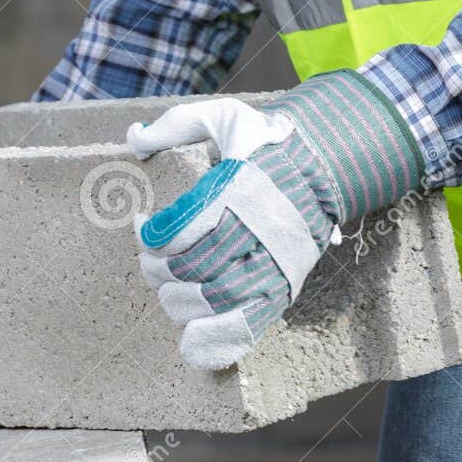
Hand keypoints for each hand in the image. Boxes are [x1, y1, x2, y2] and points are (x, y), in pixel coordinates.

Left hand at [127, 72, 423, 369]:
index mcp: (240, 187)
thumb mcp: (225, 116)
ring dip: (179, 303)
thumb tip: (133, 137)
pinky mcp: (285, 286)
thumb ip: (176, 124)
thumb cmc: (268, 142)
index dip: (150, 236)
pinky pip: (250, 324)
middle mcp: (259, 228)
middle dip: (159, 271)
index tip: (141, 224)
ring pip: (216, 300)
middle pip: (193, 268)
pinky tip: (191, 345)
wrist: (328, 164)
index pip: (181, 230)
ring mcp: (275, 262)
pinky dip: (218, 340)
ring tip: (169, 289)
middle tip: (151, 261)